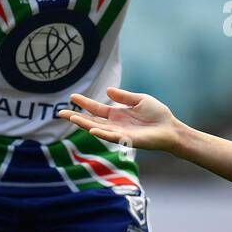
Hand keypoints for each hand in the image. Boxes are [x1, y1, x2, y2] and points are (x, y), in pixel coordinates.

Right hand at [61, 87, 182, 153]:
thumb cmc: (157, 115)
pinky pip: (111, 137)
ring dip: (83, 124)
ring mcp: (119, 133)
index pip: (96, 109)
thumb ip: (124, 97)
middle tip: (60, 113)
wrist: (170, 128)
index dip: (85, 103)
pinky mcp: (127, 140)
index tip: (72, 96)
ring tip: (71, 118)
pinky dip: (101, 134)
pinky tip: (90, 130)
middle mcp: (115, 125)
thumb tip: (107, 91)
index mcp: (117, 114)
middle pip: (91, 121)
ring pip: (97, 129)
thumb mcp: (139, 100)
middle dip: (76, 117)